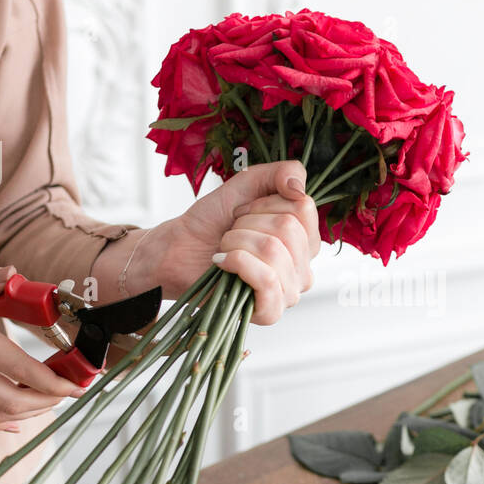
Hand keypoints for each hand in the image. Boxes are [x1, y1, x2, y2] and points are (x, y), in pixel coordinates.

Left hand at [102, 160, 319, 324]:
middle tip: (230, 233)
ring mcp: (290, 291)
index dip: (265, 203)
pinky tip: (223, 264)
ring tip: (225, 249)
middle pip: (288, 228)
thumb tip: (298, 186)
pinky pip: (267, 279)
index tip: (243, 212)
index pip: (303, 207)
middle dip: (247, 224)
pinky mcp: (271, 311)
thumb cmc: (212, 222)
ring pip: (274, 251)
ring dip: (236, 243)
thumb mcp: (247, 185)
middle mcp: (304, 266)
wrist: (178, 250)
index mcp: (305, 239)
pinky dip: (238, 263)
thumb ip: (281, 173)